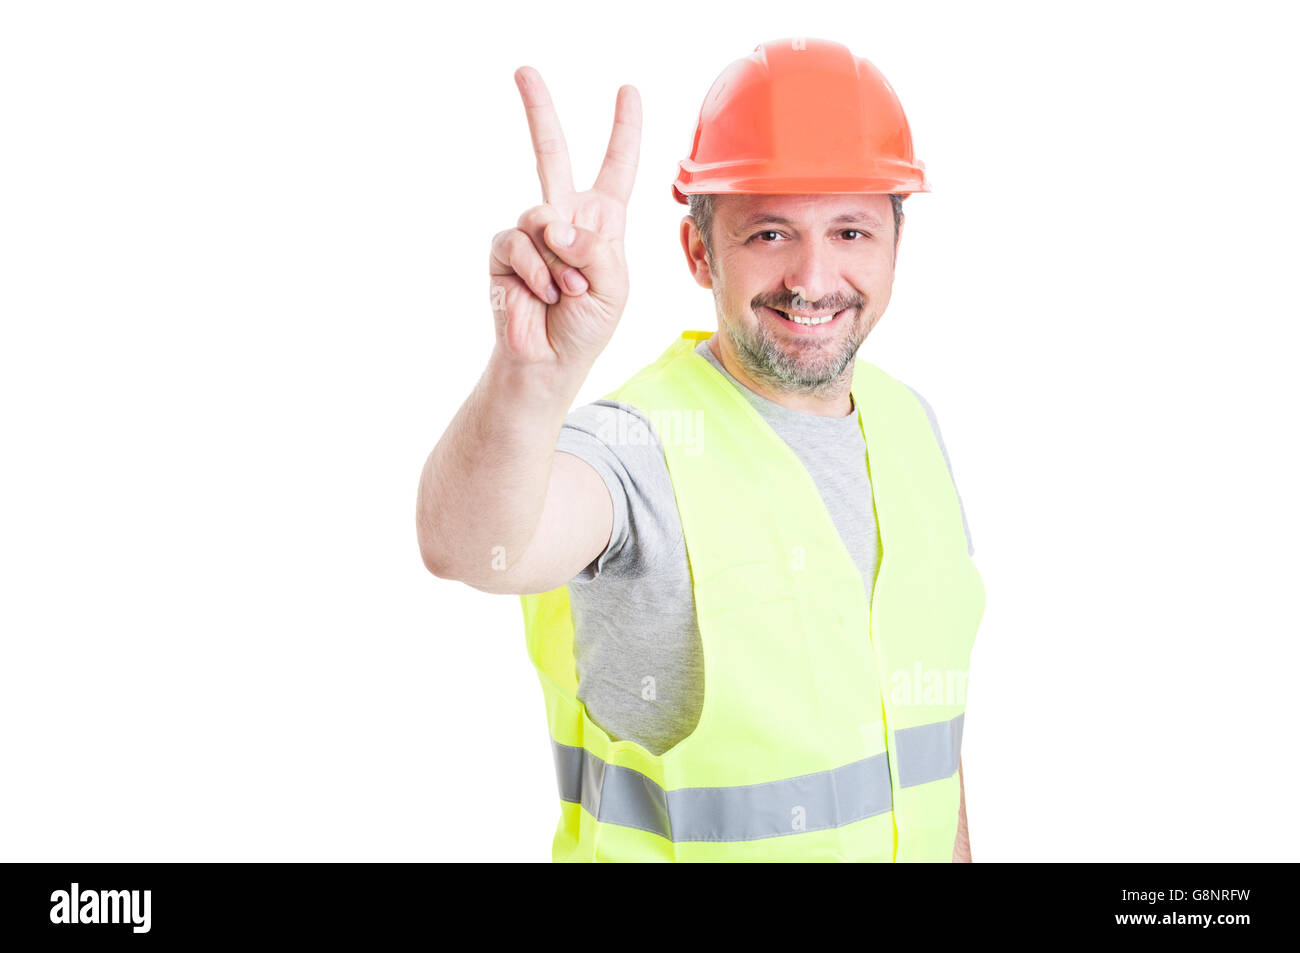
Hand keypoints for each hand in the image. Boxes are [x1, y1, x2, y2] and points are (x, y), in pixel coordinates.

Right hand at [489, 66, 640, 372]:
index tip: (627, 91)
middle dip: (539, 111)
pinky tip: (543, 294)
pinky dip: (536, 270)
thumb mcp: (614, 286)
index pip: (616, 167)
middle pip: (552, 154)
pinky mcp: (504, 251)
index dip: (624, 130)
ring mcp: (532, 233)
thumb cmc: (587, 326)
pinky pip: (519, 242)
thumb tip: (556, 224)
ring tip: (567, 293)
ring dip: (560, 261)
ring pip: (542, 216)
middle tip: (524, 71)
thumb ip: (596, 249)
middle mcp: (565, 219)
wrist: (548, 361)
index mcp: (602, 223)